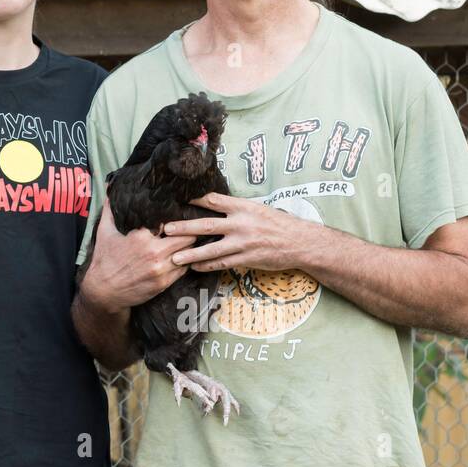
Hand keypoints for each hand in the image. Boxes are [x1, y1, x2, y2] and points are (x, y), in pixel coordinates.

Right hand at [80, 201, 197, 311]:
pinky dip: (185, 263)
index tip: (181, 214)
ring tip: (190, 242)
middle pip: (187, 237)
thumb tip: (110, 187)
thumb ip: (110, 209)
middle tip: (190, 228)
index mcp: (142, 236)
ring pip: (188, 254)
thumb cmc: (104, 259)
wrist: (103, 291)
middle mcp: (154, 252)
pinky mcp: (164, 283)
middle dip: (189, 232)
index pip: (173, 223)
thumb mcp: (104, 231)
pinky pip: (184, 269)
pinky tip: (182, 258)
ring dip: (189, 248)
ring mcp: (160, 269)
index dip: (179, 218)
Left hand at [163, 192, 314, 272]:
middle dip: (184, 228)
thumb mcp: (257, 208)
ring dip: (191, 254)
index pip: (214, 200)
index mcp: (243, 207)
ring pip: (212, 249)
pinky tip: (194, 267)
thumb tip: (211, 203)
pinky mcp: (248, 259)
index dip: (194, 199)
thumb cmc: (277, 223)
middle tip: (167, 230)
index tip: (177, 199)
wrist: (300, 242)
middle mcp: (241, 224)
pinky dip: (207, 265)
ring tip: (174, 258)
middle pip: (207, 225)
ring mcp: (244, 243)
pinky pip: (223, 263)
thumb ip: (235, 208)